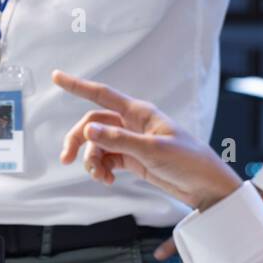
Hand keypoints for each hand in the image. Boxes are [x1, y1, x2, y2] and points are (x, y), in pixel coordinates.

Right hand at [54, 70, 240, 211]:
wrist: (205, 185)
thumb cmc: (188, 160)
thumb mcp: (152, 150)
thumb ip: (118, 141)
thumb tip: (88, 131)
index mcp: (139, 112)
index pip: (101, 94)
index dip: (77, 85)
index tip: (56, 77)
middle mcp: (132, 124)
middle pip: (92, 125)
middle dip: (77, 141)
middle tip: (66, 159)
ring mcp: (131, 141)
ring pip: (97, 145)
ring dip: (91, 161)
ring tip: (100, 177)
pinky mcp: (132, 159)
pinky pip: (107, 159)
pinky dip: (102, 169)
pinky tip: (107, 180)